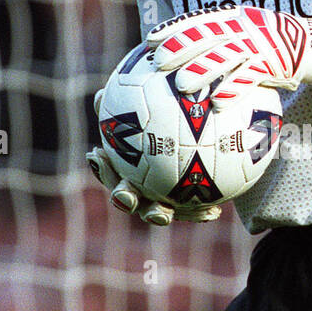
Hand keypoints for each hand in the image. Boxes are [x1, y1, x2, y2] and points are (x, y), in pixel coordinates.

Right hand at [87, 90, 220, 225]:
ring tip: (163, 213)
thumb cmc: (175, 117)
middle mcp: (142, 188)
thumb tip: (102, 95)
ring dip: (158, 215)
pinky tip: (213, 211)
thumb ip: (130, 103)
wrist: (210, 138)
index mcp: (128, 169)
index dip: (102, 166)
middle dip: (124, 199)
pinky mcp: (190, 208)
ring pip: (158, 213)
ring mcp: (164, 201)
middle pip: (128, 197)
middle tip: (126, 195)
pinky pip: (193, 212)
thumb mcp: (153, 105)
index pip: (110, 169)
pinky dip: (200, 212)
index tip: (98, 154)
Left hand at [147, 6, 311, 100]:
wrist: (310, 44)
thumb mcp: (245, 31)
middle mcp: (241, 29)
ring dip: (201, 72)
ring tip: (182, 86)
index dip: (172, 29)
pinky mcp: (270, 65)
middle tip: (156, 62)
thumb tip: (184, 55)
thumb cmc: (269, 43)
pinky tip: (217, 104)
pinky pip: (248, 78)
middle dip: (179, 48)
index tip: (149, 40)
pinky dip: (232, 90)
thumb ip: (220, 39)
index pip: (197, 21)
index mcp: (231, 18)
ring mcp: (256, 46)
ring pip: (224, 58)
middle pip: (205, 37)